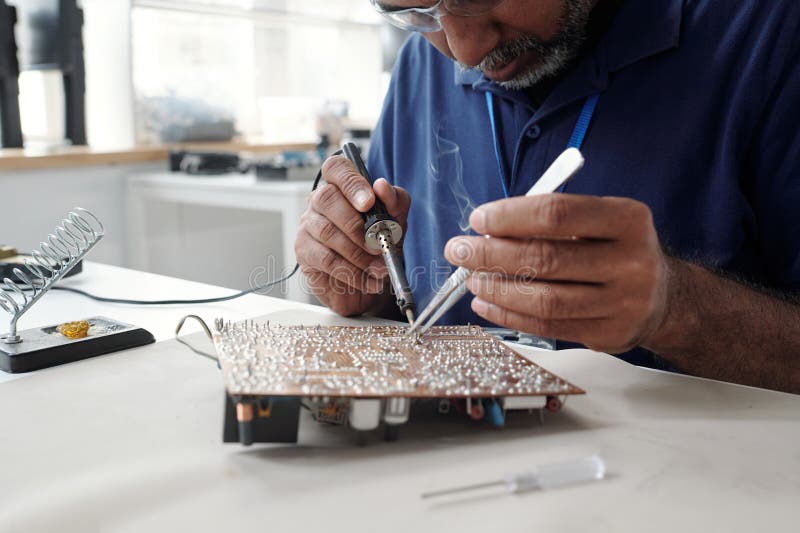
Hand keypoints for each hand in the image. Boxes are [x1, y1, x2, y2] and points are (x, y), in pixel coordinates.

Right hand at [295, 155, 410, 315]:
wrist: (369, 284)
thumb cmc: (379, 246)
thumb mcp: (396, 223)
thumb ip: (395, 203)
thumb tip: (382, 186)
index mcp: (342, 186)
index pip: (336, 168)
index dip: (351, 182)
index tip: (369, 202)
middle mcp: (320, 201)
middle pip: (327, 198)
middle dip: (356, 225)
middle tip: (378, 244)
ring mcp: (308, 225)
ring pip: (327, 231)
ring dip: (359, 254)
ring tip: (379, 268)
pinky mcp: (304, 251)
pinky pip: (326, 259)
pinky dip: (353, 272)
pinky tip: (369, 281)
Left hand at [444, 194, 670, 352]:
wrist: (664, 298)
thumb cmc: (615, 250)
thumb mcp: (600, 221)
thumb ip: (552, 222)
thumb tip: (487, 232)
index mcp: (627, 220)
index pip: (558, 214)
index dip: (511, 216)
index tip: (478, 219)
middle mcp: (630, 262)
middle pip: (546, 258)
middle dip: (491, 254)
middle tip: (458, 250)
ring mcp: (622, 303)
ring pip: (545, 299)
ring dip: (498, 288)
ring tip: (471, 279)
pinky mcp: (608, 334)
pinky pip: (548, 326)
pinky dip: (509, 315)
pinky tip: (486, 303)